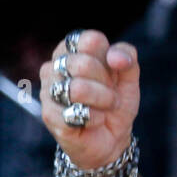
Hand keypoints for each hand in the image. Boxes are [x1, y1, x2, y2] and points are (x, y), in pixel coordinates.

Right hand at [38, 30, 140, 169]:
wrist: (111, 137)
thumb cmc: (115, 101)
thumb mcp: (129, 77)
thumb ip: (127, 57)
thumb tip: (115, 57)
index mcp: (72, 50)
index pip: (90, 39)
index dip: (109, 57)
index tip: (114, 70)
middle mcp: (54, 66)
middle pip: (83, 64)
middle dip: (107, 83)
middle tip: (111, 94)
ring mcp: (47, 91)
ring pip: (78, 88)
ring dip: (104, 101)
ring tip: (105, 107)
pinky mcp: (49, 115)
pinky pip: (78, 112)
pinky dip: (95, 118)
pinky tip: (94, 121)